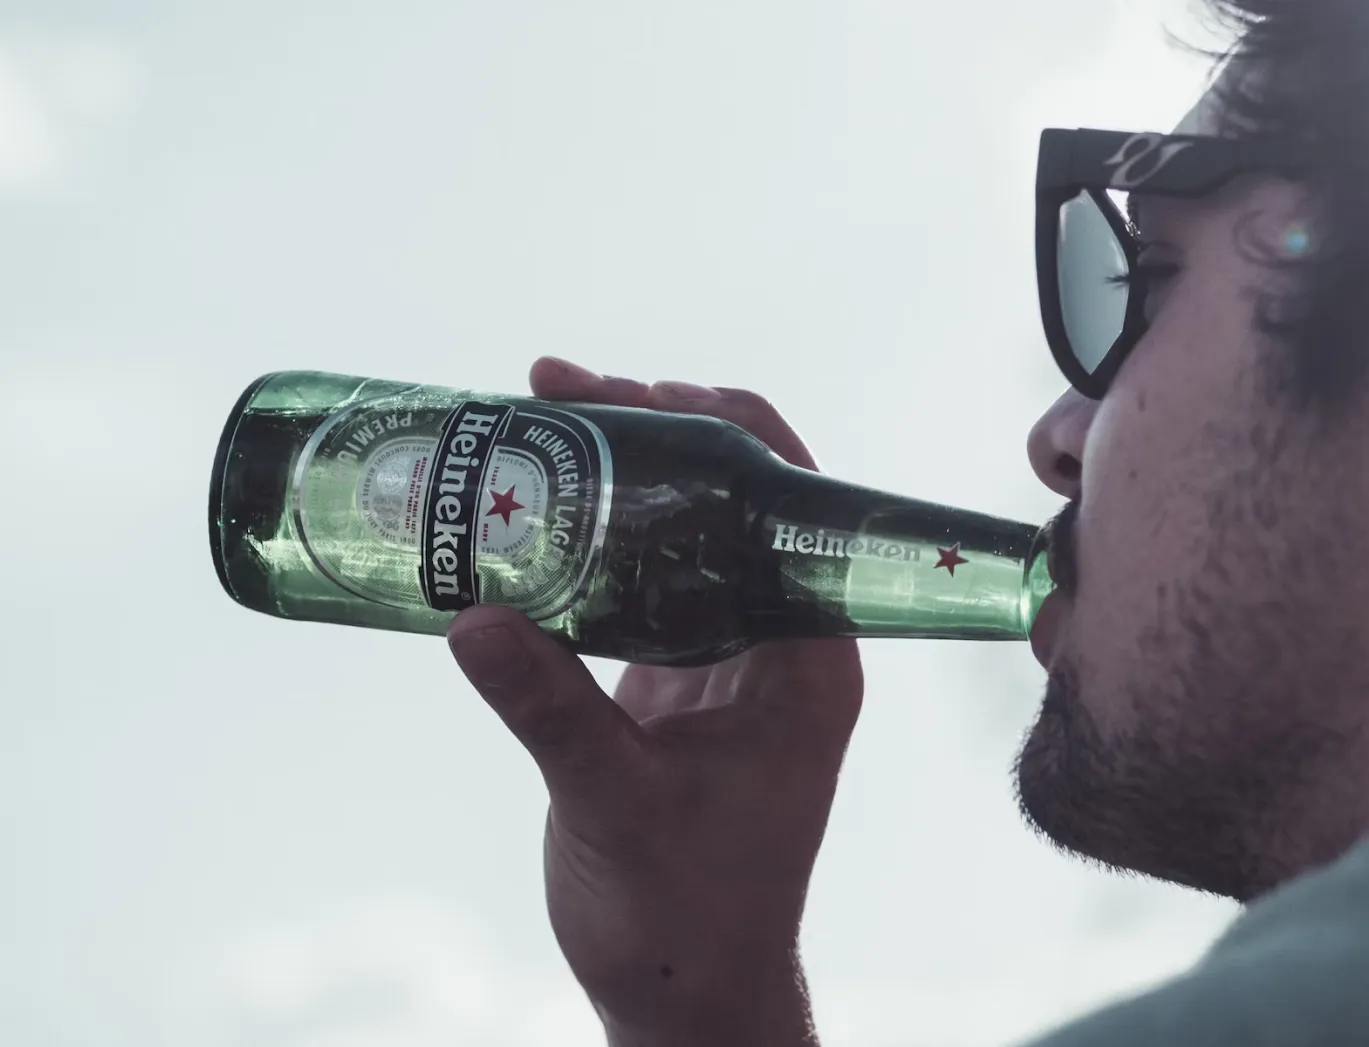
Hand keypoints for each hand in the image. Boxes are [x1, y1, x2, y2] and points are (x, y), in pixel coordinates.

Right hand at [448, 358, 861, 1046]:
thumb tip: (471, 615)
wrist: (686, 987)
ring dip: (614, 478)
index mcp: (810, 658)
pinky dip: (588, 541)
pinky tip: (525, 507)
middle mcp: (781, 643)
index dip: (723, 430)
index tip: (636, 388)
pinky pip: (638, 584)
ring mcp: (727, 658)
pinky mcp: (674, 682)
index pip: (790, 504)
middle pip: (730, 500)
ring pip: (681, 533)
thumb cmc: (689, 911)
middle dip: (650, 433)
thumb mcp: (617, 803)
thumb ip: (550, 711)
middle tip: (556, 386)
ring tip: (532, 418)